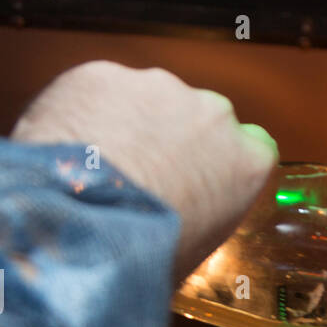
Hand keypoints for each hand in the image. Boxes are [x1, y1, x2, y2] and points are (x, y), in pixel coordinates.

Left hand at [11, 61, 277, 280]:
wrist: (87, 224)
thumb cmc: (148, 252)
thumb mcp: (198, 248)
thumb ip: (204, 208)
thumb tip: (181, 210)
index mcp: (247, 162)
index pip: (253, 148)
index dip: (220, 162)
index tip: (197, 179)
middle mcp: (214, 115)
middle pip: (200, 118)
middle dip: (174, 139)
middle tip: (143, 176)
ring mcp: (160, 88)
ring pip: (149, 99)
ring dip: (131, 124)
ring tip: (101, 167)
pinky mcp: (107, 74)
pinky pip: (101, 90)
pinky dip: (88, 112)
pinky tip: (73, 149)